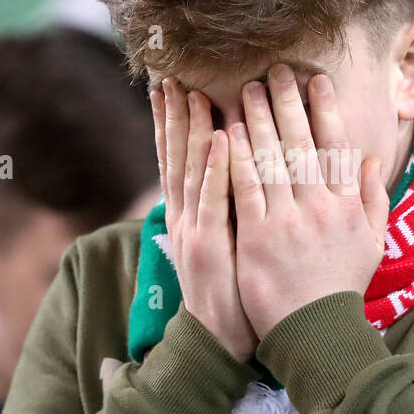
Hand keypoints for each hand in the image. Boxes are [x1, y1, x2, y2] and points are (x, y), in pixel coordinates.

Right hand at [152, 79, 257, 361]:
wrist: (222, 338)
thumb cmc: (235, 289)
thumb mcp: (228, 241)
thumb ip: (232, 206)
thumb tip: (242, 172)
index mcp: (192, 213)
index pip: (181, 158)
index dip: (176, 122)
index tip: (175, 85)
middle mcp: (187, 215)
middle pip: (178, 155)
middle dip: (174, 114)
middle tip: (170, 74)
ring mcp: (195, 229)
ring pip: (191, 170)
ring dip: (191, 129)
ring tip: (192, 91)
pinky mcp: (210, 245)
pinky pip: (214, 200)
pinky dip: (216, 169)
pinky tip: (221, 139)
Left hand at [228, 65, 387, 338]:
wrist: (315, 332)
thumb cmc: (340, 288)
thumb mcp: (371, 244)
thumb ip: (372, 200)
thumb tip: (368, 161)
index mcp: (347, 205)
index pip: (336, 146)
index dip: (325, 110)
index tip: (315, 81)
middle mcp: (320, 206)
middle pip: (301, 143)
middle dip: (287, 103)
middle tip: (274, 71)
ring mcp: (288, 220)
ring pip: (271, 159)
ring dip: (258, 120)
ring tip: (247, 90)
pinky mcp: (259, 237)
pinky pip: (247, 189)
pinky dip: (238, 159)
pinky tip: (229, 132)